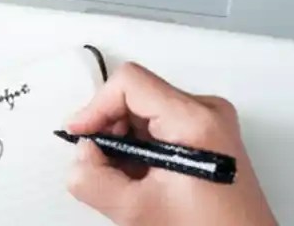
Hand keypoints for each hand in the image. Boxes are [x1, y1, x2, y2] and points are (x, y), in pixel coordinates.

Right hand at [64, 63, 276, 225]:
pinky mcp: (208, 136)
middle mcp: (208, 112)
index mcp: (195, 120)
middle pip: (136, 95)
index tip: (82, 134)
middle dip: (109, 129)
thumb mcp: (134, 210)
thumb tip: (82, 154)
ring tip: (125, 179)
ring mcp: (211, 123)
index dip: (96, 107)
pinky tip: (142, 179)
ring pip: (144, 111)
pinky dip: (140, 148)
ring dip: (123, 142)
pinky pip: (160, 125)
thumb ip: (90, 177)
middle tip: (101, 164)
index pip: (129, 83)